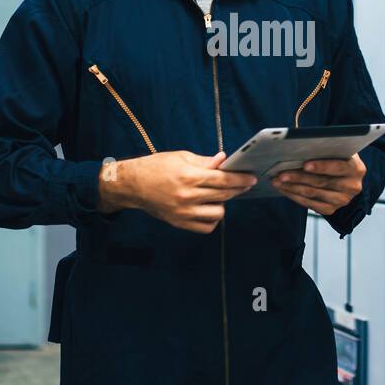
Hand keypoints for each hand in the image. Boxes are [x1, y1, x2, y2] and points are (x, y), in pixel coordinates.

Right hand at [98, 150, 255, 233]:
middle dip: (237, 189)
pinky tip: (210, 208)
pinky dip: (212, 219)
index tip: (250, 178)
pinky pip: (206, 226)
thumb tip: (224, 160)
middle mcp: (187, 196)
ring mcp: (183, 212)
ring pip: (218, 213)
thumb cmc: (156, 167)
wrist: (133, 185)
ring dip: (223, 204)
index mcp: (189, 176)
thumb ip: (205, 161)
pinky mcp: (179, 223)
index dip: (240, 178)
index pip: (223, 178)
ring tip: (219, 195)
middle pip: (224, 195)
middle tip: (244, 184)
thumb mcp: (181, 157)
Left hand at [270, 154, 364, 215]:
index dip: (322, 166)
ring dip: (292, 187)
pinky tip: (284, 189)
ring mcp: (342, 200)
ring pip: (313, 194)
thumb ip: (326, 148)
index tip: (305, 165)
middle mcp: (352, 187)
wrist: (344, 176)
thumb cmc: (336, 157)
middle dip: (298, 177)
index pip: (339, 167)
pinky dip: (295, 196)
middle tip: (280, 174)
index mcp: (356, 168)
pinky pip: (310, 204)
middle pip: (322, 182)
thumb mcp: (337, 149)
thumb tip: (300, 146)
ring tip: (277, 181)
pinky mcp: (331, 210)